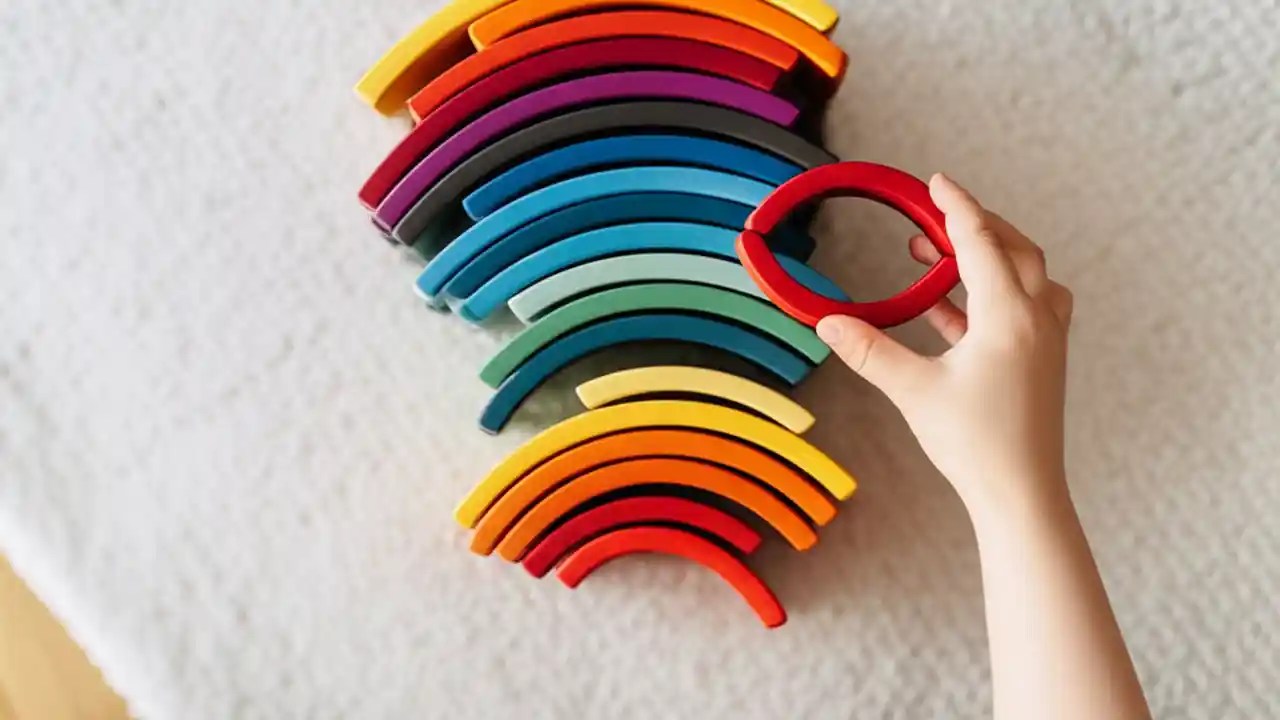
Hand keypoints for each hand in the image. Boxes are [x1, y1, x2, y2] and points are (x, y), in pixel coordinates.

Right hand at [816, 174, 1074, 515]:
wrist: (1022, 493)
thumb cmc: (976, 444)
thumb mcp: (913, 391)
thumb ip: (869, 350)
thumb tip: (827, 321)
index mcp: (1008, 316)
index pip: (980, 242)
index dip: (956, 206)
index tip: (936, 181)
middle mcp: (1036, 319)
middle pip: (1014, 248)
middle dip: (974, 225)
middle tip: (932, 216)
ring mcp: (1045, 340)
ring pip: (1026, 275)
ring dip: (987, 256)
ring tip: (937, 257)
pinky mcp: (1042, 360)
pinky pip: (1021, 307)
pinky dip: (988, 293)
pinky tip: (947, 307)